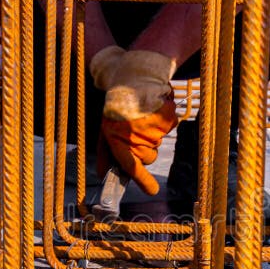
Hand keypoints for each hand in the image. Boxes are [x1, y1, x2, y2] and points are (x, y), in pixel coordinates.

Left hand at [90, 47, 177, 194]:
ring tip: (141, 117)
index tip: (153, 190)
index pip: (133, 166)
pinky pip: (166, 131)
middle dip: (144, 150)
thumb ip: (105, 153)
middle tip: (135, 133)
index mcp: (119, 139)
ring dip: (151, 136)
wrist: (133, 78)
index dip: (143, 180)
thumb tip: (103, 173)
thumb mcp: (105, 129)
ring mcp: (153, 128)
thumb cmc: (116, 107)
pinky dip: (161, 124)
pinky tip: (152, 111)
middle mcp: (137, 136)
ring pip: (158, 144)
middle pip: (149, 157)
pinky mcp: (166, 120)